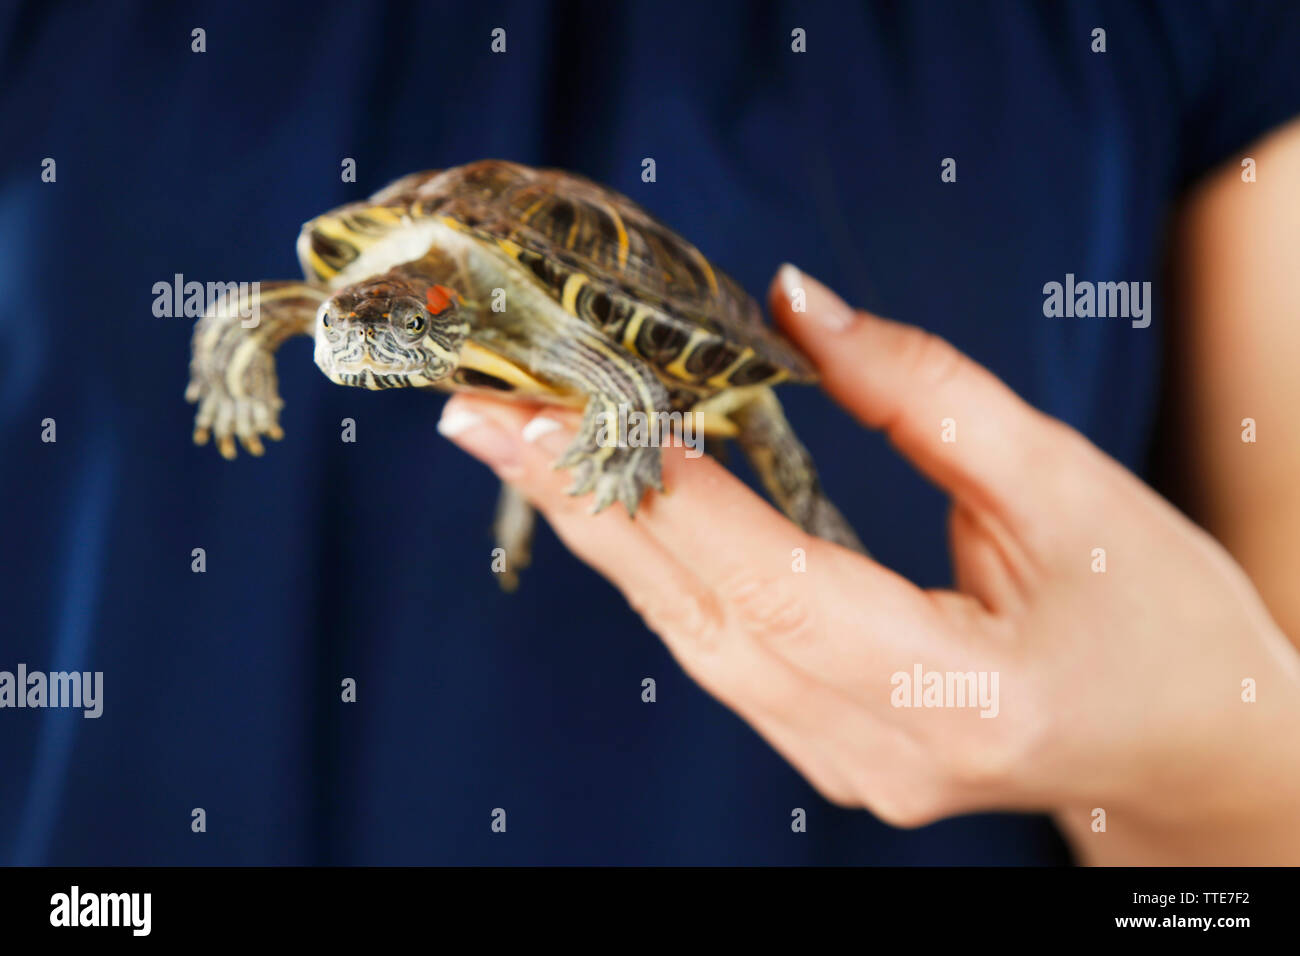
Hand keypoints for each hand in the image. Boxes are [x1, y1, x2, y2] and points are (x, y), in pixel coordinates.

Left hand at [438, 265, 1299, 863]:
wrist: (1193, 742)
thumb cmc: (1161, 621)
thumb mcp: (1066, 486)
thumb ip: (927, 393)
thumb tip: (801, 309)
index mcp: (956, 693)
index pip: (766, 572)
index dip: (651, 482)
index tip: (549, 408)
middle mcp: (882, 751)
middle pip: (698, 612)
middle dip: (584, 503)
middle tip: (487, 416)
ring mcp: (849, 768)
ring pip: (696, 641)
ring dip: (611, 538)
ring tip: (529, 451)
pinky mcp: (834, 754)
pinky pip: (724, 657)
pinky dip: (666, 577)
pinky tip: (622, 513)